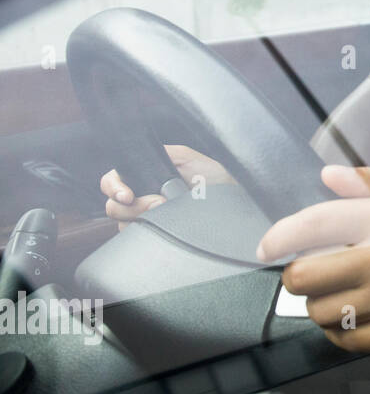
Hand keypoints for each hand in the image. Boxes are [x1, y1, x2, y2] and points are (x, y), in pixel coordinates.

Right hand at [100, 144, 233, 228]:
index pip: (111, 182)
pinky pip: (136, 240)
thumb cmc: (214, 178)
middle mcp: (141, 199)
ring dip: (141, 220)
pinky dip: (147, 235)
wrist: (233, 203)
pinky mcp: (154, 237)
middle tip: (159, 203)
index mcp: (144, 178)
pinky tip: (163, 229)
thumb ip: (162, 153)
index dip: (113, 188)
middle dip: (133, 206)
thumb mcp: (187, 158)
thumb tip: (138, 156)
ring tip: (167, 214)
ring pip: (123, 225)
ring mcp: (146, 220)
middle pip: (113, 206)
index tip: (128, 196)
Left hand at [256, 165, 369, 352]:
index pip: (315, 223)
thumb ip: (369, 185)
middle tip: (311, 277)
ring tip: (340, 298)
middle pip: (304, 276)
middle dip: (299, 278)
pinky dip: (341, 333)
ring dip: (320, 308)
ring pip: (321, 312)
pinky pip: (346, 341)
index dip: (280, 236)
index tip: (267, 246)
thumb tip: (327, 175)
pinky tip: (355, 320)